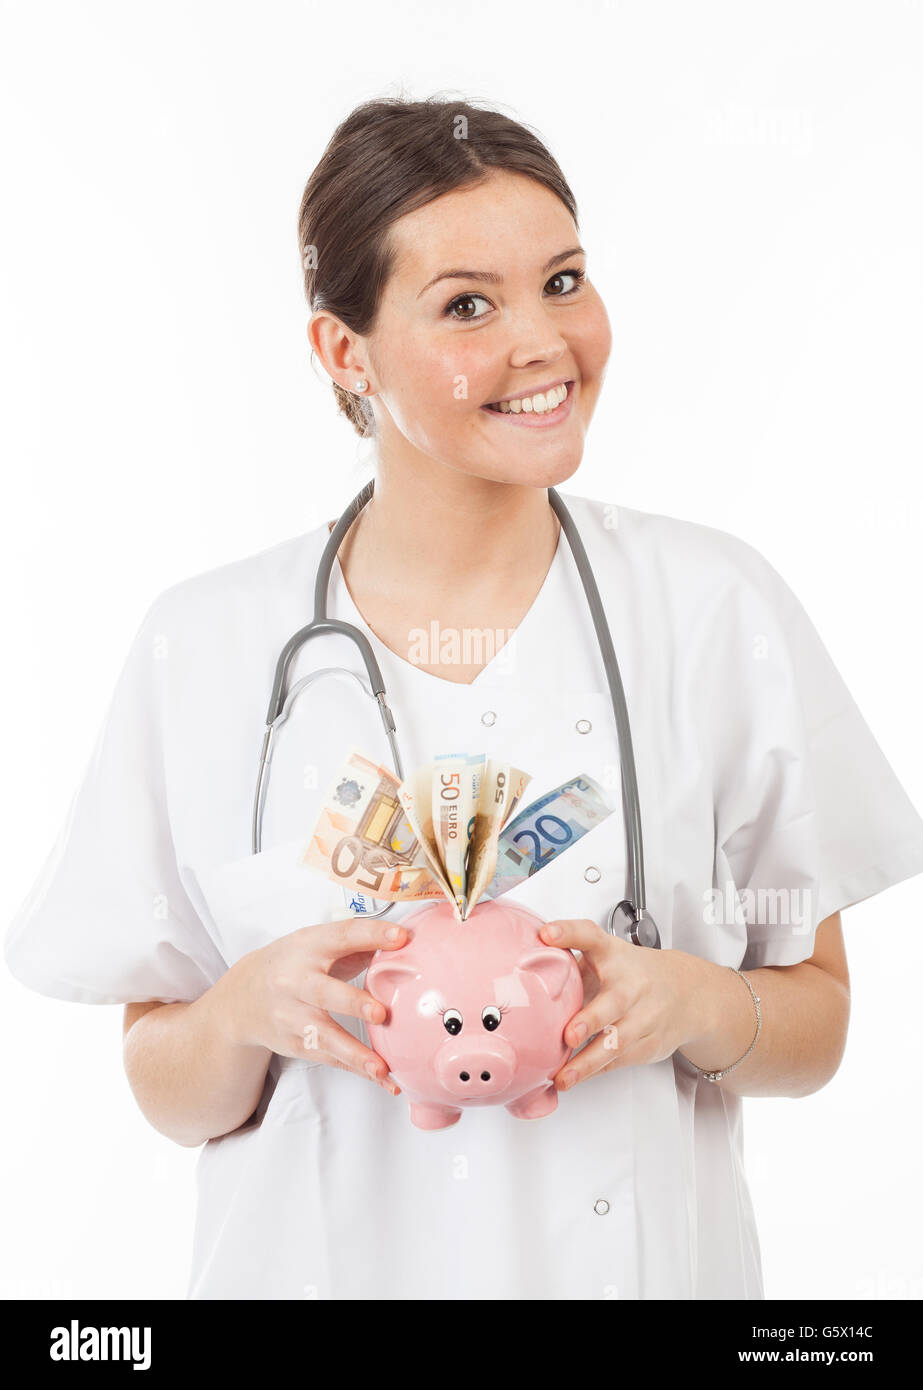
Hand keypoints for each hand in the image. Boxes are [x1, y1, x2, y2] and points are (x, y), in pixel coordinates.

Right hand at [217, 917, 407, 1093]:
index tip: (401, 937)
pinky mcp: (295, 1043)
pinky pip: (328, 1058)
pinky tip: (382, 1079)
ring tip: (382, 1068)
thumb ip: (357, 942)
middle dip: (352, 1003)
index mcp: (309, 946)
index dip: (371, 935)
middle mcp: (295, 981)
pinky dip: (355, 1069)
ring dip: (354, 1053)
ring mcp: (292, 1016)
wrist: (243, 998)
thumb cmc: (293, 964)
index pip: (342, 936)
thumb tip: (404, 941)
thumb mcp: (317, 943)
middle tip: (381, 1014)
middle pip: (323, 993)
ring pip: (323, 1036)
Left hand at [538, 918, 702, 1088]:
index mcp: (614, 955)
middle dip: (591, 1020)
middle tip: (568, 1035)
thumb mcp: (606, 957)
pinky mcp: (649, 1044)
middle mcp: (632, 984)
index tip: (547, 934)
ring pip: (617, 1042)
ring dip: (588, 1062)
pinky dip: (596, 1071)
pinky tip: (575, 1079)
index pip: (591, 936)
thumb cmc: (633, 973)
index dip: (569, 933)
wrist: (689, 993)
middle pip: (614, 1002)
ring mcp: (645, 1016)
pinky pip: (620, 1061)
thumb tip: (522, 968)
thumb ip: (571, 961)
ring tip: (562, 1076)